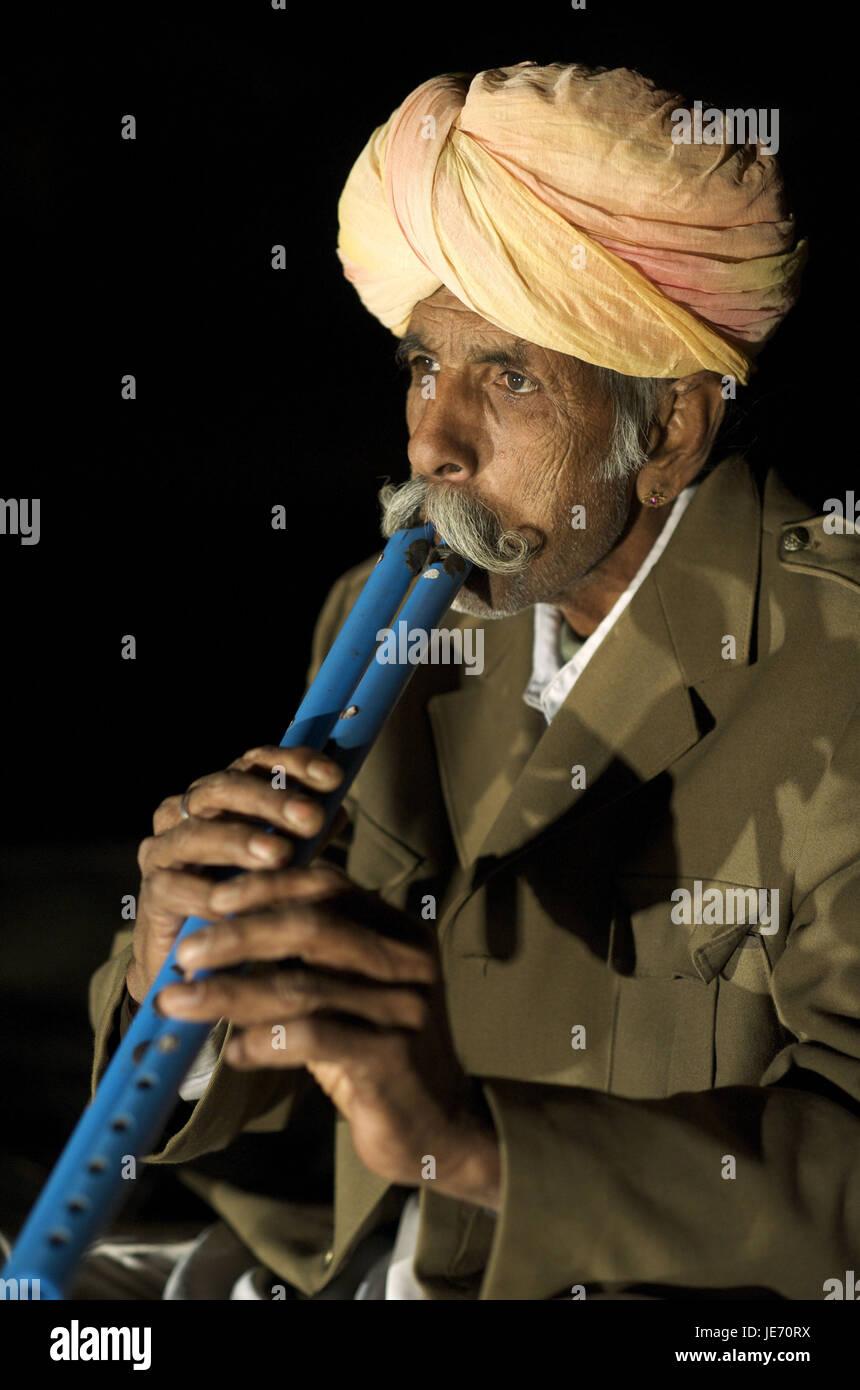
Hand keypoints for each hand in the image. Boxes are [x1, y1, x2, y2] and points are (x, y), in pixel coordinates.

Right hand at [127, 745, 343, 1003]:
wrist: (194, 954)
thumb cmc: (243, 893)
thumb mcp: (282, 858)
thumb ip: (304, 832)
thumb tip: (337, 806)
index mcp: (220, 793)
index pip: (254, 761)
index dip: (293, 763)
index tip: (333, 776)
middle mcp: (185, 810)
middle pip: (225, 788)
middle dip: (272, 801)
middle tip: (311, 816)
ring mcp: (163, 848)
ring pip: (197, 833)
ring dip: (240, 841)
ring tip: (279, 853)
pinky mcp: (151, 889)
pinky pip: (177, 887)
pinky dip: (211, 896)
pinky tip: (240, 905)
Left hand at [156, 864, 500, 1207]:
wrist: (437, 1126)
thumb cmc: (375, 1053)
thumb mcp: (348, 993)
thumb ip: (305, 959)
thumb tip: (217, 933)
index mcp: (398, 931)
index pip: (328, 888)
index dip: (268, 887)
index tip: (215, 898)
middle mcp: (408, 960)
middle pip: (312, 927)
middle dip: (239, 935)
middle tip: (186, 952)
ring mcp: (404, 1007)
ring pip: (303, 986)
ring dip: (231, 992)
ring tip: (181, 1001)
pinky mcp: (391, 1057)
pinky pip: (314, 1038)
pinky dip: (265, 1041)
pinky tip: (235, 1053)